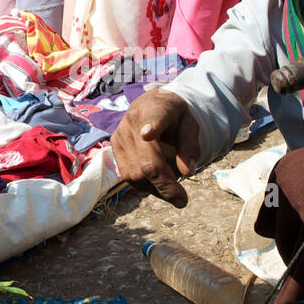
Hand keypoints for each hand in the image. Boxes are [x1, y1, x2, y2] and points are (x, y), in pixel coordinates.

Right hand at [110, 90, 199, 206]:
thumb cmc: (174, 117)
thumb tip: (187, 172)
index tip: (148, 133)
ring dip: (155, 190)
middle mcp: (133, 121)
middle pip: (147, 162)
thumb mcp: (190, 125)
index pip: (154, 118)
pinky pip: (127, 175)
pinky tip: (158, 187)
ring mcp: (119, 135)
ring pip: (135, 174)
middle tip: (182, 200)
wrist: (150, 104)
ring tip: (173, 194)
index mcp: (156, 109)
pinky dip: (145, 186)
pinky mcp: (113, 147)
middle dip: (165, 186)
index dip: (152, 126)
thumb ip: (190, 146)